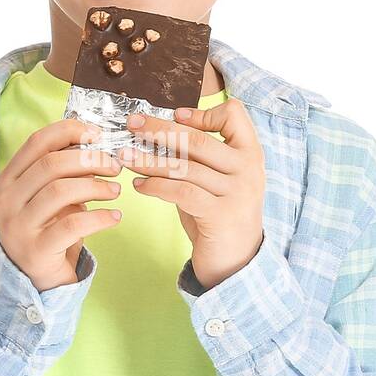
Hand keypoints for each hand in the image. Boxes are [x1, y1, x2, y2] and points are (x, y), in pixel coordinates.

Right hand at [0, 119, 122, 291]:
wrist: (33, 278)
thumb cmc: (46, 228)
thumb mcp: (48, 196)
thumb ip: (62, 171)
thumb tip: (96, 145)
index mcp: (8, 179)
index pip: (37, 142)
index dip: (69, 131)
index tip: (97, 135)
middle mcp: (7, 200)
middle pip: (50, 164)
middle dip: (89, 160)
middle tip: (114, 166)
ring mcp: (18, 226)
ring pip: (60, 191)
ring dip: (95, 186)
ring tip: (115, 190)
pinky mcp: (36, 250)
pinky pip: (72, 225)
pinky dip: (99, 218)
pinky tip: (115, 216)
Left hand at [117, 98, 265, 290]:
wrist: (238, 263)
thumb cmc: (220, 216)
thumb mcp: (217, 181)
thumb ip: (199, 159)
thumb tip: (157, 133)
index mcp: (250, 154)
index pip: (233, 115)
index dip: (203, 112)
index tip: (176, 115)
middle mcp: (248, 170)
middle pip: (197, 139)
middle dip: (159, 129)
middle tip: (132, 125)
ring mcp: (237, 192)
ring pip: (184, 166)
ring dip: (149, 160)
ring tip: (125, 157)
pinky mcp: (220, 215)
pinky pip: (181, 192)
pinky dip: (156, 186)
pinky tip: (139, 185)